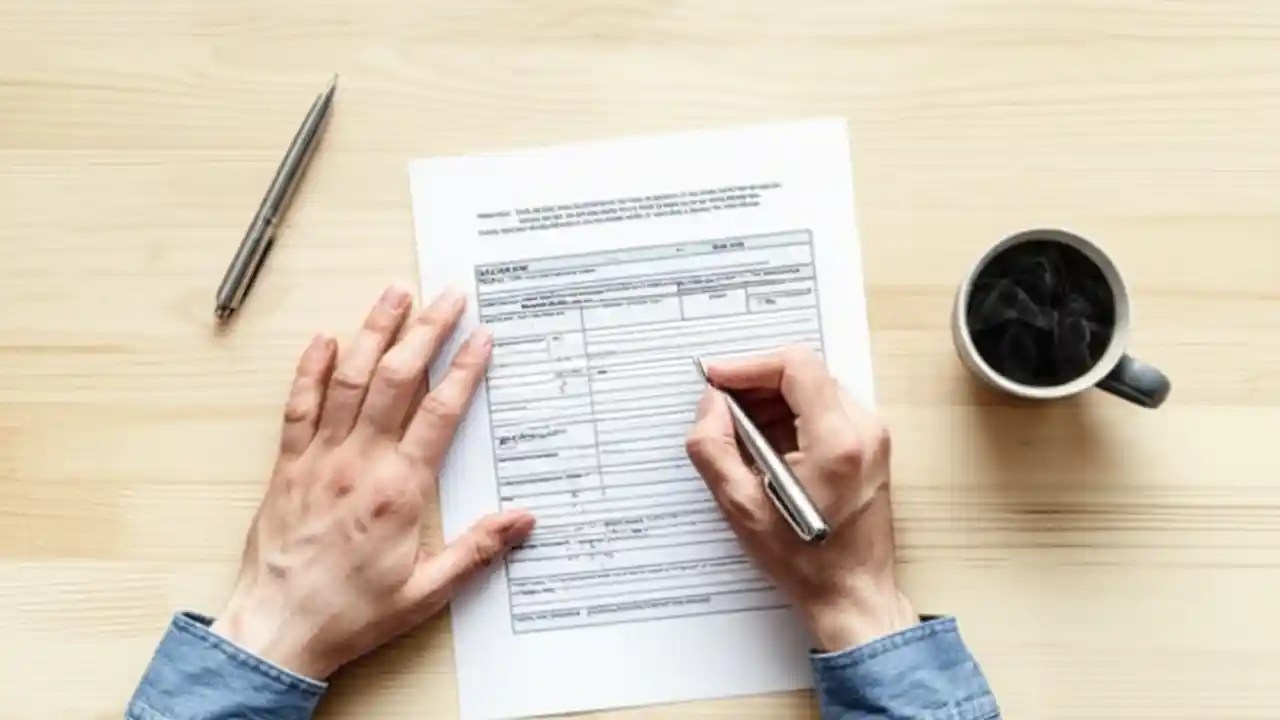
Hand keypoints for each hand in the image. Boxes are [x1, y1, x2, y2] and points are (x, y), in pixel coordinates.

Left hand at [211, 286, 533, 678]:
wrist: (275, 632)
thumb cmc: (350, 615)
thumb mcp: (426, 592)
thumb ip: (477, 551)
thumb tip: (524, 520)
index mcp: (399, 490)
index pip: (439, 412)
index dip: (464, 369)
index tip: (481, 338)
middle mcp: (359, 462)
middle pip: (395, 379)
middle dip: (425, 331)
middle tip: (447, 297)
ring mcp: (319, 459)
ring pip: (347, 379)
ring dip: (372, 332)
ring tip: (393, 294)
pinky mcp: (287, 466)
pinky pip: (299, 406)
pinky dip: (310, 368)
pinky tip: (324, 339)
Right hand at [685, 347, 916, 651]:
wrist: (853, 594)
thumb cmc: (806, 563)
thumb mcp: (741, 508)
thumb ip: (714, 448)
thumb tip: (711, 405)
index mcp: (838, 441)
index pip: (796, 367)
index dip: (749, 365)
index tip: (717, 379)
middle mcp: (864, 430)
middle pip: (805, 373)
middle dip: (756, 383)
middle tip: (721, 407)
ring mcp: (872, 437)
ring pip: (814, 388)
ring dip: (772, 399)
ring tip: (740, 431)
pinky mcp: (869, 447)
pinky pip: (826, 409)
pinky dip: (791, 415)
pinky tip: (766, 444)